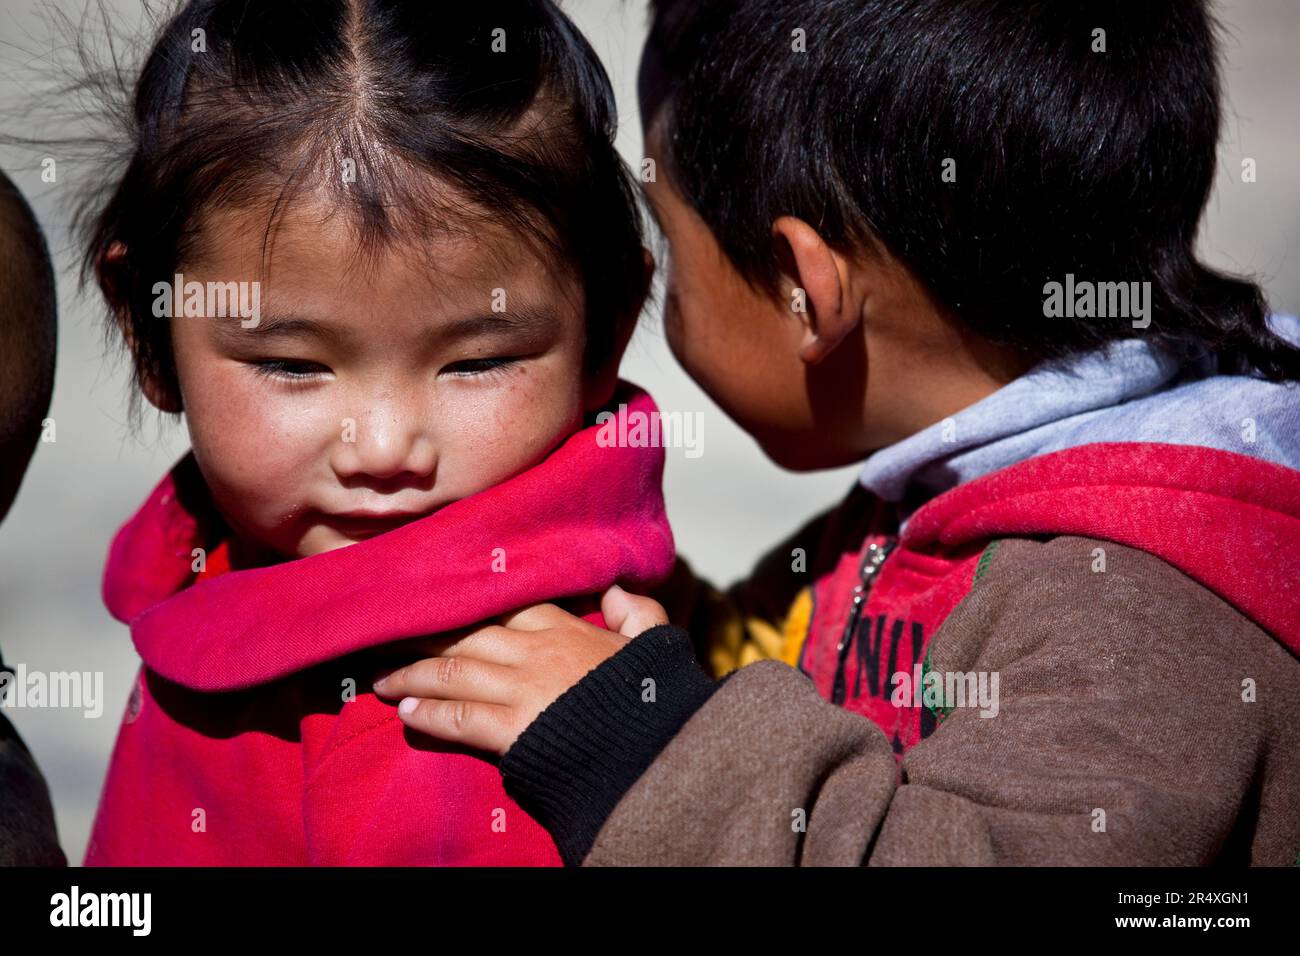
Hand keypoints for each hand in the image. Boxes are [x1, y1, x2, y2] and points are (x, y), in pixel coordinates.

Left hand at [372, 585, 668, 754]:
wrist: (657, 748)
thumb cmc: (656, 698)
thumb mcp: (654, 644)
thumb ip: (638, 613)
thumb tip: (617, 592)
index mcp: (565, 629)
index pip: (505, 605)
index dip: (466, 603)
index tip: (437, 602)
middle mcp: (535, 651)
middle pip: (464, 634)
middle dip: (422, 636)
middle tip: (389, 638)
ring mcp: (520, 689)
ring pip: (451, 672)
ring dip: (411, 676)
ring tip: (382, 681)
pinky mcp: (512, 730)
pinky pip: (457, 718)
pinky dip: (426, 715)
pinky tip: (404, 715)